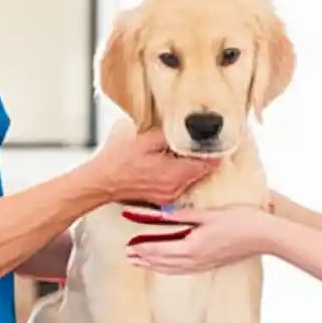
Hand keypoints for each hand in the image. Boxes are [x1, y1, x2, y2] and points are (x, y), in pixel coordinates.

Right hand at [87, 122, 219, 204]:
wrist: (100, 181)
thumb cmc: (118, 159)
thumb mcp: (144, 137)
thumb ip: (170, 132)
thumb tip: (190, 125)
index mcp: (177, 174)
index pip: (211, 163)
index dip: (217, 148)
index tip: (221, 136)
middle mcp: (177, 188)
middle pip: (203, 170)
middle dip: (205, 153)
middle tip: (207, 136)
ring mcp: (170, 194)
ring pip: (192, 176)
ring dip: (192, 161)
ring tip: (187, 145)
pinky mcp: (162, 196)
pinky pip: (181, 181)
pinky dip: (181, 170)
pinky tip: (172, 158)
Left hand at [123, 206, 273, 273]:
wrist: (263, 236)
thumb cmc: (240, 221)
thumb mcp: (208, 214)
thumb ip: (183, 215)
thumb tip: (162, 213)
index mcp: (191, 247)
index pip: (158, 250)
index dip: (142, 249)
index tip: (128, 246)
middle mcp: (194, 260)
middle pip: (161, 262)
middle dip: (143, 259)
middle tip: (127, 256)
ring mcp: (203, 264)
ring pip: (171, 269)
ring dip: (153, 266)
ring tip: (140, 263)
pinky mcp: (210, 264)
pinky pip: (182, 270)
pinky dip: (168, 269)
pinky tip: (166, 267)